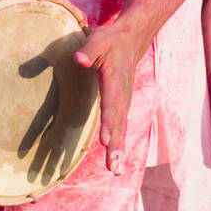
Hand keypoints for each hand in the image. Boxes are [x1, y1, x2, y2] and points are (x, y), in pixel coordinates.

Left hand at [73, 18, 141, 175]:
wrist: (131, 40)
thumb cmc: (110, 41)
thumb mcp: (99, 40)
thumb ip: (89, 51)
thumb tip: (79, 60)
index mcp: (115, 80)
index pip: (111, 104)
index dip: (108, 122)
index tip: (104, 140)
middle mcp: (122, 95)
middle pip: (118, 123)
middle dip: (116, 145)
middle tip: (115, 166)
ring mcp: (124, 102)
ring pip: (121, 129)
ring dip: (119, 150)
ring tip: (116, 170)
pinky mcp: (122, 106)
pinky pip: (121, 128)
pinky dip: (119, 145)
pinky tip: (117, 162)